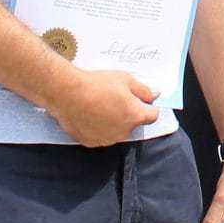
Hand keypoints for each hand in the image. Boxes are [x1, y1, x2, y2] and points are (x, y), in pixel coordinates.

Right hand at [44, 69, 159, 146]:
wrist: (68, 94)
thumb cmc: (97, 84)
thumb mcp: (125, 79)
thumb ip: (143, 90)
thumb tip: (155, 95)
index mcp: (135, 116)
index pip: (153, 116)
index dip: (149, 106)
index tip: (141, 99)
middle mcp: (124, 132)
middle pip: (134, 123)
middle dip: (130, 113)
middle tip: (116, 98)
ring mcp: (107, 139)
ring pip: (118, 131)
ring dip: (115, 121)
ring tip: (101, 105)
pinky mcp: (92, 142)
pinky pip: (101, 135)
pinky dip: (99, 128)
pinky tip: (91, 114)